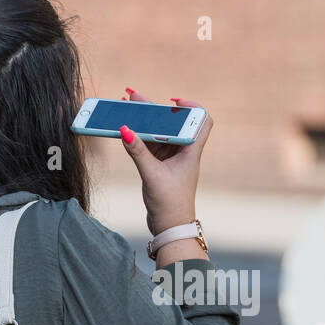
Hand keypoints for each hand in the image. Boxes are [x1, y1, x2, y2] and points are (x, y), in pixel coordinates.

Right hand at [118, 89, 212, 235]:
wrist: (170, 227)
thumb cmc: (170, 204)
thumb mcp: (151, 175)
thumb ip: (137, 152)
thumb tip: (123, 130)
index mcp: (191, 151)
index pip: (201, 121)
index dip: (191, 107)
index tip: (173, 101)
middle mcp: (183, 152)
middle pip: (171, 122)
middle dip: (153, 109)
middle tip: (132, 97)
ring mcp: (171, 159)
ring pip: (158, 132)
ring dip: (143, 121)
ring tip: (124, 106)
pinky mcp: (160, 166)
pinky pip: (149, 145)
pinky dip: (138, 136)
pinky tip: (123, 128)